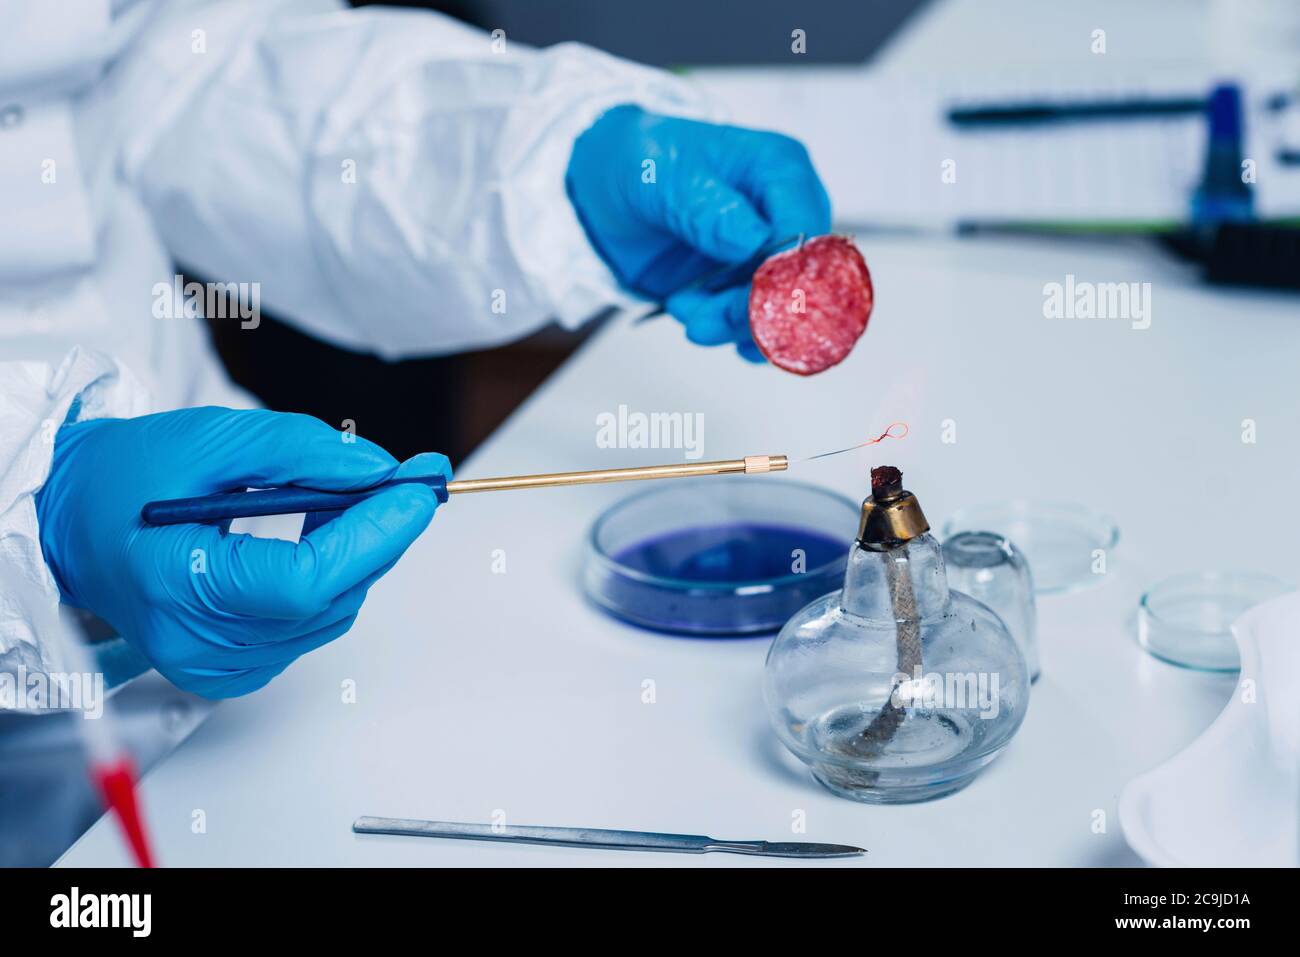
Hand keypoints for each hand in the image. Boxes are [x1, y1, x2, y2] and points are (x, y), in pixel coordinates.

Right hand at [36, 408, 446, 697]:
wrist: (73, 520)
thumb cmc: (128, 477)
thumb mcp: (209, 440)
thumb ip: (298, 452)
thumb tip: (380, 471)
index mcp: (176, 588)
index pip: (303, 581)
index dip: (372, 537)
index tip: (420, 490)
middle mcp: (197, 644)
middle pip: (327, 599)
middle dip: (382, 536)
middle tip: (415, 481)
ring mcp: (215, 665)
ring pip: (330, 613)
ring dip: (360, 555)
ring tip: (359, 499)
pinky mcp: (232, 667)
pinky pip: (311, 624)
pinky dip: (332, 577)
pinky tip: (323, 536)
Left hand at [567, 104, 831, 360]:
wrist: (609, 190)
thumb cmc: (640, 165)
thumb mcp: (661, 178)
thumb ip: (706, 208)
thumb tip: (754, 241)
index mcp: (780, 168)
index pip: (806, 232)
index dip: (782, 276)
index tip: (742, 304)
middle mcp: (787, 211)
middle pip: (799, 280)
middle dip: (751, 312)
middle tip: (700, 324)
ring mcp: (771, 252)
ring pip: (780, 310)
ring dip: (731, 324)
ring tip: (681, 306)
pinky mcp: (750, 283)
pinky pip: (762, 323)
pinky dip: (731, 333)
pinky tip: (700, 323)